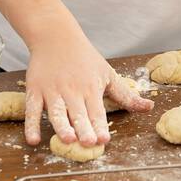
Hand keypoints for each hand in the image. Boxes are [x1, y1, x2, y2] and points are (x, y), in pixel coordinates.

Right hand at [23, 22, 152, 147]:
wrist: (56, 37)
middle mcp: (72, 91)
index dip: (100, 126)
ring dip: (61, 126)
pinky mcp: (34, 90)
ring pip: (56, 112)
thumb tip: (149, 107)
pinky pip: (32, 110)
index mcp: (91, 88)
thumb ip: (126, 95)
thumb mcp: (108, 74)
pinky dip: (31, 125)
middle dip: (83, 129)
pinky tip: (33, 140)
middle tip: (88, 143)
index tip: (104, 141)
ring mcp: (52, 91)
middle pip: (78, 114)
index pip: (97, 112)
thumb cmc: (85, 58)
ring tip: (67, 140)